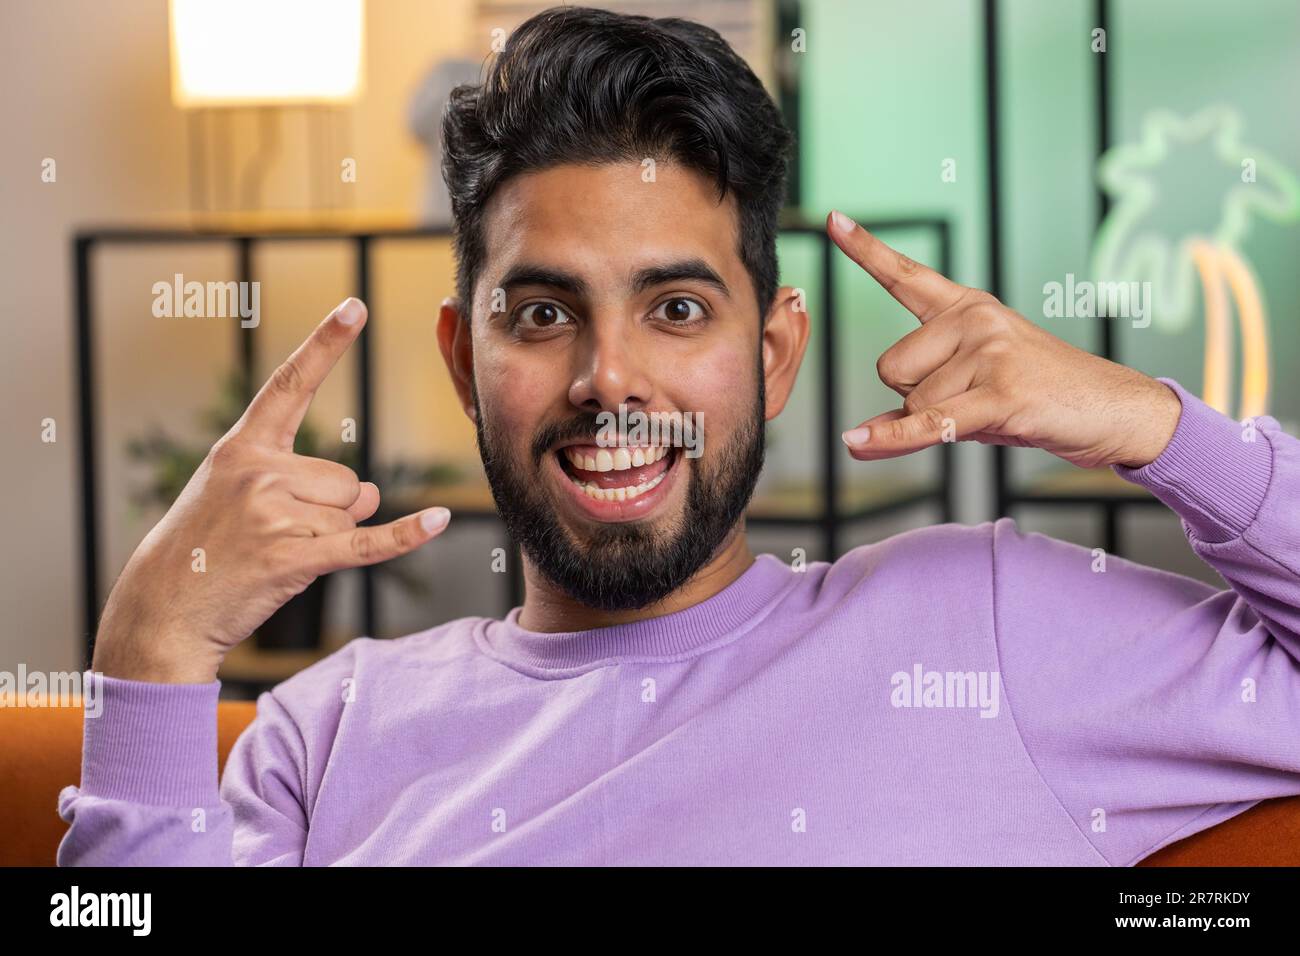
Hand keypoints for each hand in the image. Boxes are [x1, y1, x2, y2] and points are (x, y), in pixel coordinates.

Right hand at [92, 298, 451, 683]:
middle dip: (329, 513)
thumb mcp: (242, 495)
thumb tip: (370, 493)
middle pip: (346, 481)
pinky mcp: (291, 557)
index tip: (356, 305)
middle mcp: (259, 471)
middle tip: (275, 535)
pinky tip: (438, 521)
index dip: (325, 344)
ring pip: (350, 517)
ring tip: (276, 554)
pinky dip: (404, 536)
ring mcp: (273, 513)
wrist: (165, 606)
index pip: (291, 385)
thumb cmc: (207, 546)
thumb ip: (306, 480)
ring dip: (328, 542)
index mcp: (244, 446)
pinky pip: (363, 543)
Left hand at [827, 211, 1181, 469]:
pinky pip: (930, 422)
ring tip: (993, 413)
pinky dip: (895, 439)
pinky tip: (859, 442)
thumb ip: (924, 393)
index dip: (867, 250)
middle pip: (892, 368)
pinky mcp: (1001, 395)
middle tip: (972, 400)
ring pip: (912, 402)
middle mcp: (976, 320)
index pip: (907, 276)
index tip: (833, 220)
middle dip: (915, 397)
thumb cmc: (1043, 395)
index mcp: (969, 308)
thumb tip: (865, 433)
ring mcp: (990, 354)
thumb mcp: (979, 381)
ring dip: (941, 422)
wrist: (1116, 410)